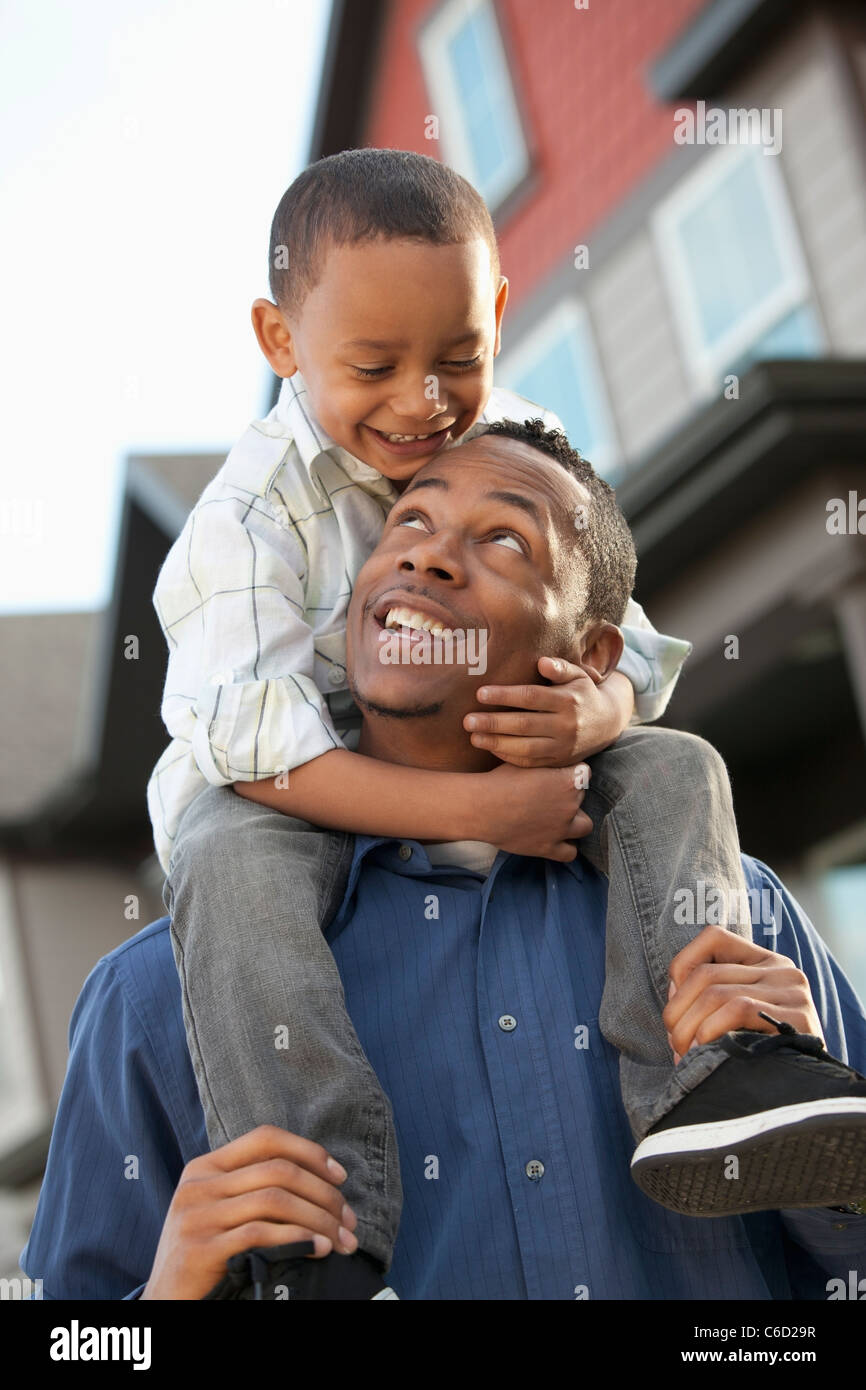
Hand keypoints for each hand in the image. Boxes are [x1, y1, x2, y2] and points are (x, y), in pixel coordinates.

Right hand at [140, 1125, 357, 1299]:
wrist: (165, 1303)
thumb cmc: (204, 1257)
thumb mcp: (220, 1212)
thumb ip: (253, 1189)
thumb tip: (321, 1182)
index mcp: (205, 1167)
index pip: (266, 1138)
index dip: (309, 1151)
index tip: (341, 1176)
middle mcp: (198, 1185)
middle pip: (278, 1171)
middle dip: (324, 1195)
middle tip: (350, 1222)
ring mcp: (196, 1216)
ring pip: (275, 1201)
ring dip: (319, 1220)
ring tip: (341, 1241)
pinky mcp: (200, 1250)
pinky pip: (260, 1235)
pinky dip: (298, 1239)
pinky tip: (318, 1250)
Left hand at [463, 659, 631, 766]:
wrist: (607, 723)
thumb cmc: (582, 693)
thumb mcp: (577, 675)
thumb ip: (559, 667)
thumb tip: (541, 663)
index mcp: (568, 700)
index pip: (531, 697)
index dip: (504, 695)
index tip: (480, 693)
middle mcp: (566, 726)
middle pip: (524, 725)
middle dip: (493, 723)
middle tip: (467, 720)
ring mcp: (563, 747)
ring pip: (525, 748)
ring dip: (496, 743)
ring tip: (473, 737)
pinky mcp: (559, 762)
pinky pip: (530, 763)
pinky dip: (509, 757)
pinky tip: (490, 748)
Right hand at [482, 762, 591, 861]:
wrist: (482, 808)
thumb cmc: (501, 780)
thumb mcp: (527, 762)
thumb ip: (548, 765)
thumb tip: (554, 764)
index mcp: (568, 781)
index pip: (584, 773)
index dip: (572, 773)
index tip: (559, 773)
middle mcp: (571, 805)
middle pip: (582, 797)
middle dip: (570, 795)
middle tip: (549, 794)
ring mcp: (562, 829)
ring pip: (585, 826)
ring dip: (576, 821)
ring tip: (559, 817)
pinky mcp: (549, 848)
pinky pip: (571, 853)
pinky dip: (566, 847)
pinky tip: (556, 839)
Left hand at [664, 925, 823, 1062]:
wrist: (808, 1092)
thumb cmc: (761, 1053)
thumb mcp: (734, 1015)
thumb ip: (707, 995)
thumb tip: (674, 992)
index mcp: (765, 961)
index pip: (713, 937)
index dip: (682, 965)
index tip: (676, 1004)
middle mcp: (783, 969)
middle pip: (706, 974)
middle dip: (677, 1010)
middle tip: (673, 1042)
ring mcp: (792, 991)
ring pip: (716, 994)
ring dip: (687, 1028)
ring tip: (683, 1054)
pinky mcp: (799, 1016)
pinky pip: (737, 1009)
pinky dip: (709, 1030)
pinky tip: (703, 1051)